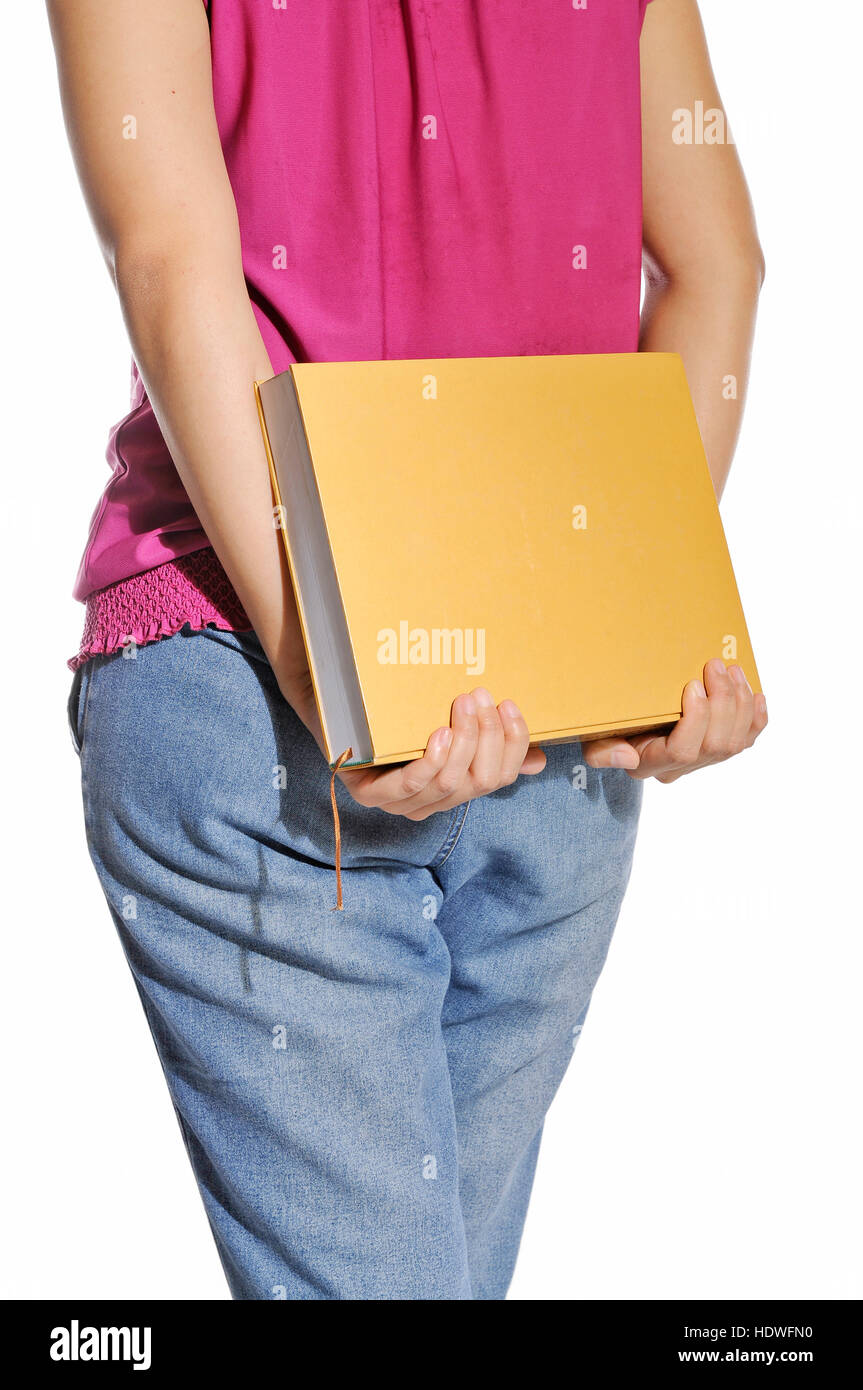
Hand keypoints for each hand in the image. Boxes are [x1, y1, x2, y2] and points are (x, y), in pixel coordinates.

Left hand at [337, 689, 545, 820]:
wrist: (333, 695)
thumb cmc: (393, 710)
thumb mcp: (448, 722)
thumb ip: (487, 741)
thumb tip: (535, 760)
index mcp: (450, 789)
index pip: (497, 778)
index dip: (512, 744)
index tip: (510, 705)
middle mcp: (427, 803)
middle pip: (478, 781)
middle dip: (487, 736)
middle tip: (481, 696)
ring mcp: (396, 801)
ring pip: (449, 783)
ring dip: (464, 741)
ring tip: (463, 704)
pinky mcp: (366, 791)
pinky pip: (408, 785)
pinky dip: (430, 762)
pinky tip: (439, 735)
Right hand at [583, 658, 766, 783]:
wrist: (623, 728)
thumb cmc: (609, 727)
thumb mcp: (595, 738)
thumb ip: (603, 752)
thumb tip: (628, 757)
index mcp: (652, 764)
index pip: (683, 751)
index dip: (696, 719)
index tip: (693, 685)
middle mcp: (681, 768)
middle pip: (716, 745)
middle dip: (723, 702)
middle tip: (715, 665)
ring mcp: (703, 761)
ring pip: (735, 743)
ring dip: (739, 703)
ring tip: (732, 671)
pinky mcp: (720, 749)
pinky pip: (747, 740)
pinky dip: (756, 718)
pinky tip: (755, 694)